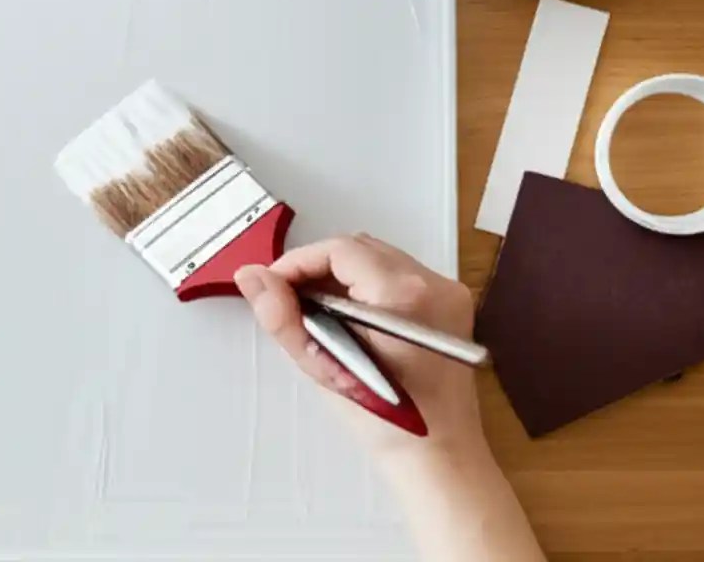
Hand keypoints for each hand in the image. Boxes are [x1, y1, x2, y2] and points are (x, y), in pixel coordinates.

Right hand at [234, 234, 481, 458]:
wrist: (439, 456)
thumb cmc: (388, 423)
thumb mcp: (324, 367)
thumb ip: (283, 316)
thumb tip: (252, 277)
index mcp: (405, 297)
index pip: (339, 250)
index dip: (298, 262)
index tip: (273, 284)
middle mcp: (434, 284)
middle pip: (360, 248)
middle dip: (319, 268)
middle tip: (290, 300)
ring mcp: (448, 293)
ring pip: (379, 260)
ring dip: (342, 277)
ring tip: (318, 313)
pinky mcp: (451, 305)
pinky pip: (398, 277)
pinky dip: (367, 288)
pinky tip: (350, 319)